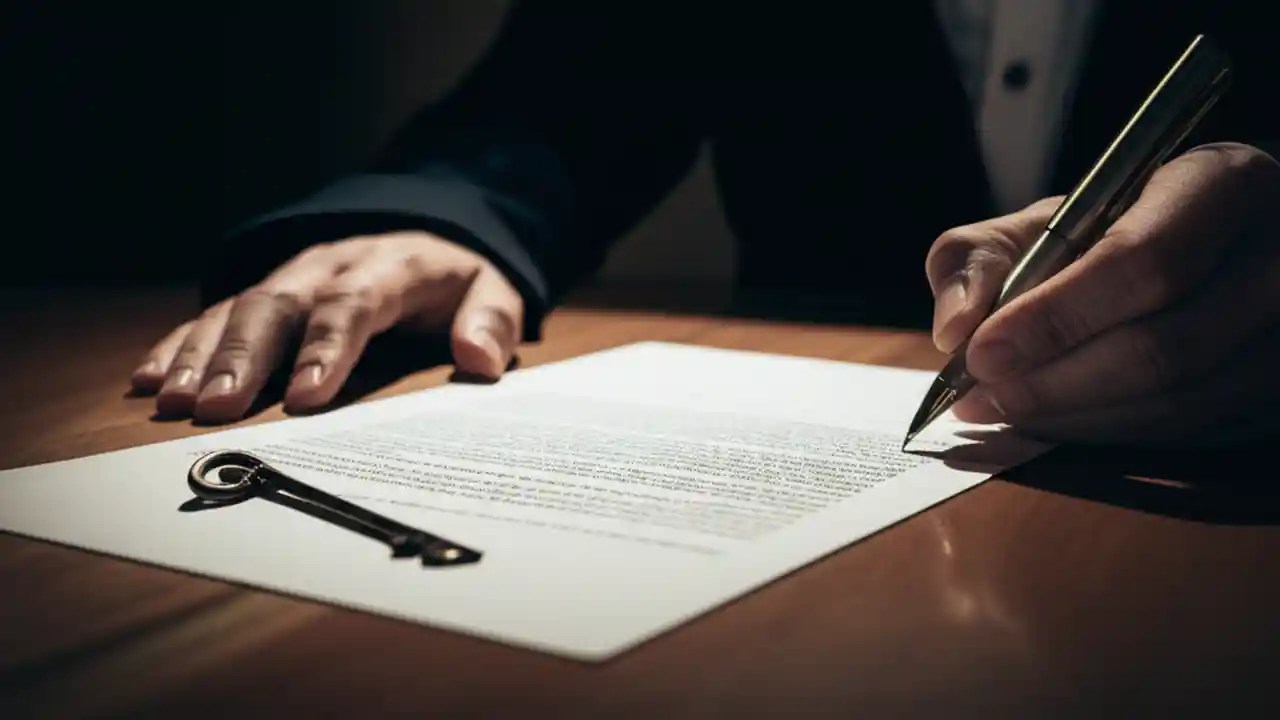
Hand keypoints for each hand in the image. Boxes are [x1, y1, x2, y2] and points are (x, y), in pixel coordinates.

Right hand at [130, 231, 523, 422]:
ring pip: (238, 310)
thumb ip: (491, 320)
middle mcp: (328, 267)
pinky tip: (150, 379)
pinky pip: (215, 314)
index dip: (328, 349)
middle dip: (244, 358)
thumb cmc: (456, 277)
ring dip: (202, 357)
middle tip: (215, 410)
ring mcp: (291, 277)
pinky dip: (181, 345)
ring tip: (172, 403)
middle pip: (279, 306)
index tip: (307, 398)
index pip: (353, 304)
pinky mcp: (266, 292)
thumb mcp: (493, 288)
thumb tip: (481, 359)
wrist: (426, 231)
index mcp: (389, 267)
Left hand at [926, 142, 1279, 444]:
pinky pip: (1192, 432)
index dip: (1055, 318)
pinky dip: (1110, 435)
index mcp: (1224, 186)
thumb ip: (980, 257)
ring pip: (1182, 402)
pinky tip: (1056, 422)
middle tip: (980, 397)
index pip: (1146, 263)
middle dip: (1055, 383)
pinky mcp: (1279, 389)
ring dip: (1076, 420)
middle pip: (1165, 347)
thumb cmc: (1115, 230)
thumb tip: (954, 327)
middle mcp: (1278, 257)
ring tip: (1002, 410)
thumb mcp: (1044, 220)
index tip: (980, 353)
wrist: (1206, 250)